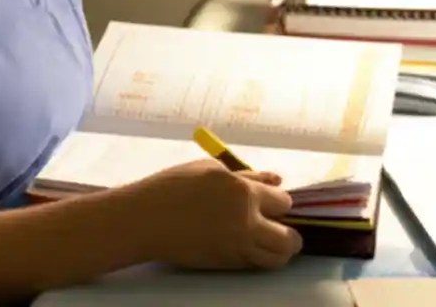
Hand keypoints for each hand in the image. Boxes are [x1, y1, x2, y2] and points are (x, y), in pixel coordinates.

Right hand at [126, 159, 302, 270]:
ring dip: (280, 250)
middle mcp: (246, 223)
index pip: (284, 202)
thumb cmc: (173, 186)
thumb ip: (246, 176)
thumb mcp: (210, 170)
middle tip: (280, 229)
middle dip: (290, 234)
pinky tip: (247, 246)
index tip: (273, 203)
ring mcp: (236, 247)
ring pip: (277, 258)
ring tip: (271, 243)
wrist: (144, 220)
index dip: (279, 202)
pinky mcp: (224, 264)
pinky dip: (258, 257)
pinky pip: (254, 264)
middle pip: (289, 238)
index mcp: (244, 193)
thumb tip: (275, 180)